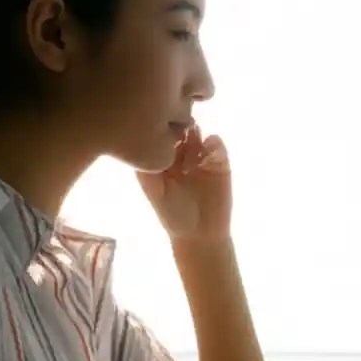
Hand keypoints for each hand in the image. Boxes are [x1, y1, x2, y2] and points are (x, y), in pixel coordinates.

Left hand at [136, 123, 231, 242]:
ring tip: (189, 146)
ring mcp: (201, 155)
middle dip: (176, 126)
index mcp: (162, 157)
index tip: (156, 132)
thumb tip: (141, 140)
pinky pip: (216, 144)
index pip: (158, 133)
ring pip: (197, 131)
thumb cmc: (172, 214)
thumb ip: (145, 168)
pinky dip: (212, 143)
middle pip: (177, 127)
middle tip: (175, 136)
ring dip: (193, 133)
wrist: (201, 234)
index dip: (157, 127)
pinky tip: (205, 158)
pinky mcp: (220, 161)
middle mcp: (181, 152)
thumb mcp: (153, 190)